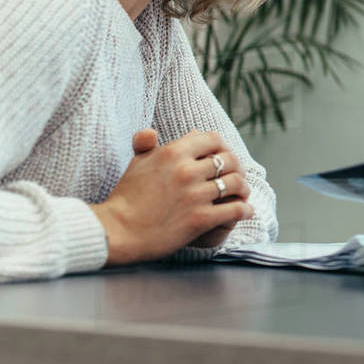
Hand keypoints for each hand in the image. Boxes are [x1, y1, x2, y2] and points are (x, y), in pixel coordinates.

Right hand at [89, 129, 253, 265]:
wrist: (117, 231)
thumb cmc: (126, 197)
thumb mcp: (138, 163)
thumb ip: (151, 144)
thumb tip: (165, 132)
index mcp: (173, 152)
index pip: (213, 139)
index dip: (223, 147)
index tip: (224, 156)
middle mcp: (186, 170)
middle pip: (229, 160)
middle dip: (238, 168)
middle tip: (238, 176)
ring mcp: (195, 195)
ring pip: (236, 183)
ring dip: (244, 188)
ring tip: (243, 194)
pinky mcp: (200, 219)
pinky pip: (234, 210)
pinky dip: (244, 210)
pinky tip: (246, 212)